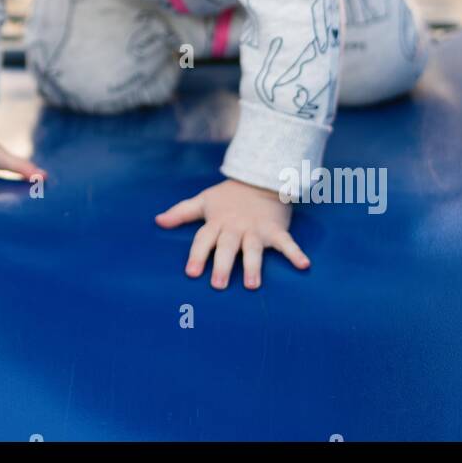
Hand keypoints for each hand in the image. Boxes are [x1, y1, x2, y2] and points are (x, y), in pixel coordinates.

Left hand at [154, 178, 309, 288]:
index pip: (204, 240)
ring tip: (252, 285)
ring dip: (253, 265)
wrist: (260, 177)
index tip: (191, 273)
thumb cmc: (229, 196)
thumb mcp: (204, 201)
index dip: (197, 256)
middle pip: (227, 247)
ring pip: (253, 248)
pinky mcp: (275, 229)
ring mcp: (256, 229)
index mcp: (217, 222)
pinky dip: (295, 253)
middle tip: (218, 285)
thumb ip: (182, 213)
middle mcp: (235, 227)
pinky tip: (304, 265)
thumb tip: (158, 221)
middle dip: (223, 265)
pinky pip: (286, 242)